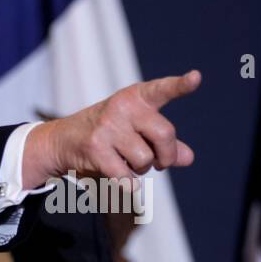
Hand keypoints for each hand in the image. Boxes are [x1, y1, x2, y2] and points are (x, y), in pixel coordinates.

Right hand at [23, 70, 199, 186]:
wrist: (64, 140)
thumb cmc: (109, 134)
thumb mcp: (138, 131)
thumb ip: (165, 144)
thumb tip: (188, 158)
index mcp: (137, 97)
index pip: (163, 89)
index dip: (181, 85)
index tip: (196, 78)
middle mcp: (123, 106)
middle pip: (165, 135)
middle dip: (166, 156)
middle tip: (160, 162)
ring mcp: (108, 126)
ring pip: (145, 159)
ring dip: (141, 169)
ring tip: (125, 160)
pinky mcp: (96, 147)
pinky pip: (127, 177)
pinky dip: (127, 183)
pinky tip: (117, 174)